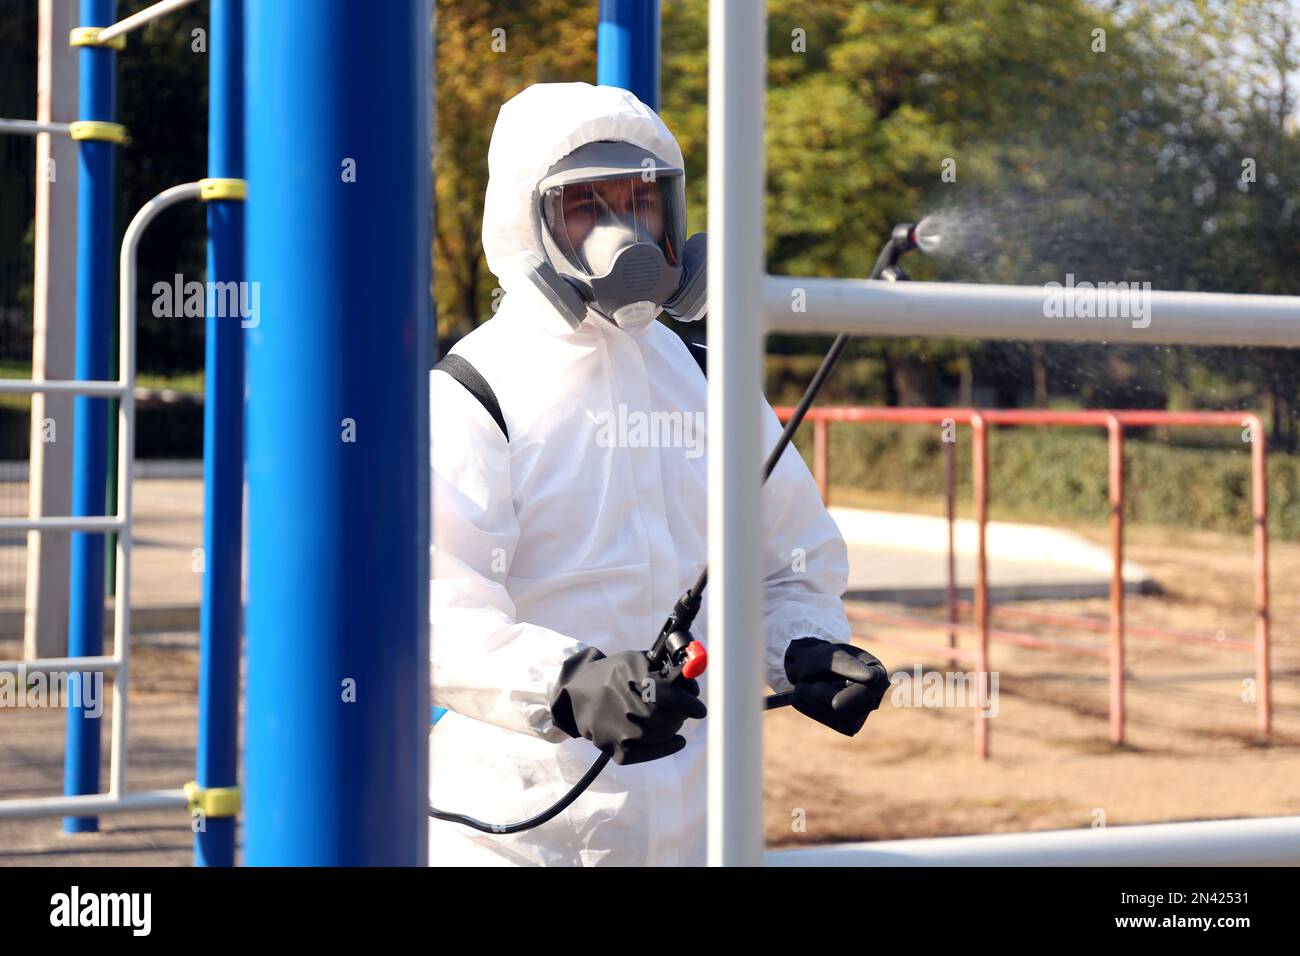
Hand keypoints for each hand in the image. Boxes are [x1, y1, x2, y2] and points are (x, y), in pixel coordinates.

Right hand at [549, 648, 707, 764]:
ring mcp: (623, 732)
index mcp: (634, 680)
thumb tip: (694, 672)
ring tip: (668, 718)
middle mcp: (628, 708)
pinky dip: (667, 746)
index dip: (690, 703)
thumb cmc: (614, 675)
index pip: (672, 696)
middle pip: (671, 718)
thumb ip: (664, 667)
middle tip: (682, 709)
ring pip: (664, 736)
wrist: (578, 696)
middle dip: (681, 714)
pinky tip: (675, 739)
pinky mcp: (619, 751)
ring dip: (672, 727)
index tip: (699, 708)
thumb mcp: (636, 661)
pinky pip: (652, 753)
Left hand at [783, 638, 888, 736]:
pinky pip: (835, 724)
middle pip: (855, 708)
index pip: (872, 686)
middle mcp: (875, 693)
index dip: (855, 696)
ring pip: (844, 719)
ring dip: (815, 704)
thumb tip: (873, 678)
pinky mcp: (851, 723)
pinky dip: (814, 711)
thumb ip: (847, 665)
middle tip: (799, 686)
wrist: (807, 666)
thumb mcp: (828, 656)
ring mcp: (864, 711)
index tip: (836, 704)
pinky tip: (797, 699)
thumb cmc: (820, 657)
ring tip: (799, 687)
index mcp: (876, 671)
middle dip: (824, 698)